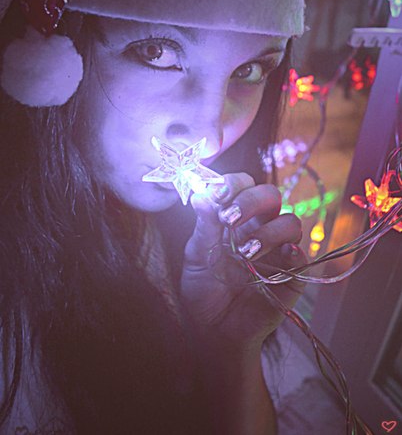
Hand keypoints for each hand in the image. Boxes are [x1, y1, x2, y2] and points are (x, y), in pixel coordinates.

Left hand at [181, 173, 306, 349]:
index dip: (233, 183)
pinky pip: (303, 257)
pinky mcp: (292, 276)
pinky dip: (294, 252)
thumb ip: (203, 225)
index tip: (217, 192)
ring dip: (268, 231)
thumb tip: (202, 194)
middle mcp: (260, 227)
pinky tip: (280, 255)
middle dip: (250, 201)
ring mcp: (278, 250)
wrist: (212, 330)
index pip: (243, 185)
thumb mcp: (197, 255)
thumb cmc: (203, 288)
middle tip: (229, 218)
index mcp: (236, 217)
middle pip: (271, 196)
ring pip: (290, 222)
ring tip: (246, 252)